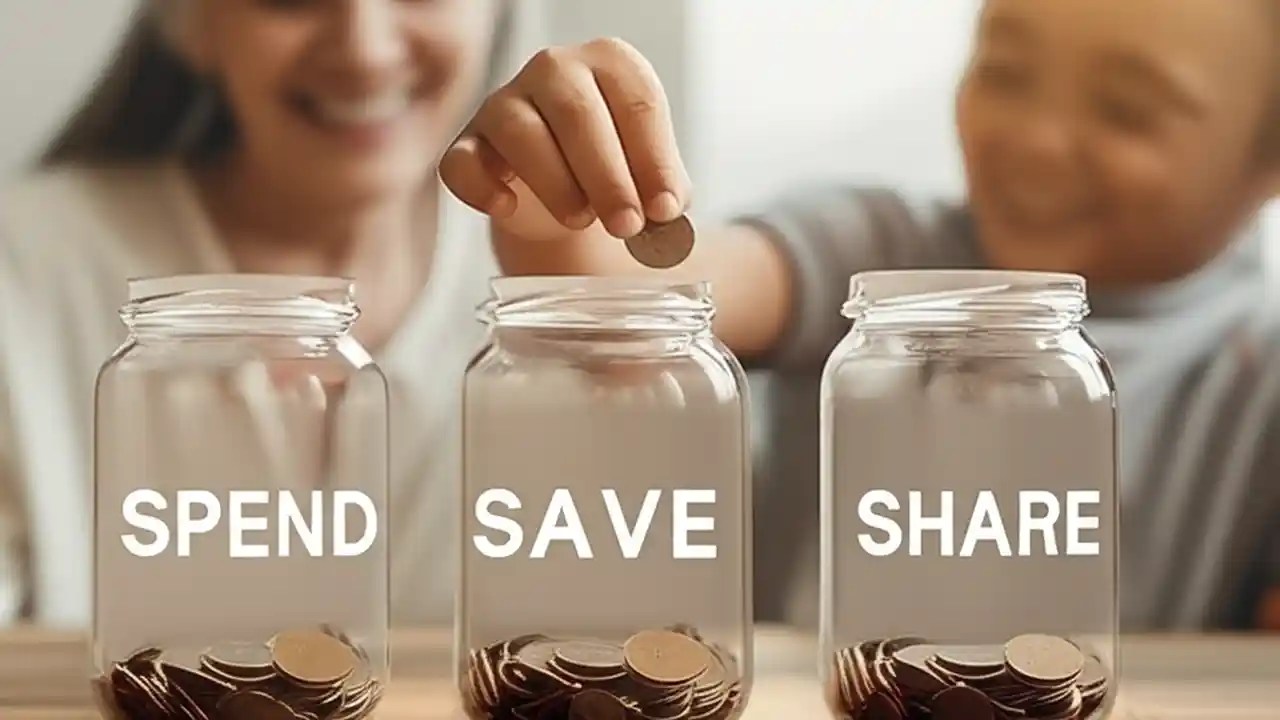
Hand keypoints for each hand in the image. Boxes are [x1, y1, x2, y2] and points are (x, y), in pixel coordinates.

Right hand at [440, 38, 691, 239]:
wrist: (566, 194)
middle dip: (607, 176)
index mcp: (612, 64)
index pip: (637, 102)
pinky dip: (482, 186)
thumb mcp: (650, 175)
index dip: (654, 160)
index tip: (665, 209)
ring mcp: (506, 101)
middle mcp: (556, 69)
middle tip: (626, 226)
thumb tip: (664, 208)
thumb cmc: (615, 171)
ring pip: (520, 130)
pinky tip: (508, 207)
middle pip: (578, 112)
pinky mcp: (468, 141)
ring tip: (581, 220)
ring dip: (555, 182)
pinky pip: (463, 160)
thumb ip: (664, 188)